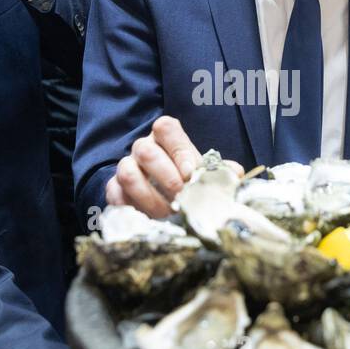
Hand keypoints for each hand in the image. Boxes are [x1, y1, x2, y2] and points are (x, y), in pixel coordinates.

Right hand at [104, 116, 241, 217]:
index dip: (179, 150)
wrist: (160, 196)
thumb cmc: (187, 179)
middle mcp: (143, 147)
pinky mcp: (113, 188)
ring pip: (128, 173)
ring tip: (168, 215)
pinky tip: (148, 219)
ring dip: (149, 197)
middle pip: (145, 151)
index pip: (166, 129)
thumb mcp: (203, 172)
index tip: (191, 173)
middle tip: (182, 198)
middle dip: (166, 178)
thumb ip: (218, 170)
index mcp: (165, 136)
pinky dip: (132, 208)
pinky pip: (115, 194)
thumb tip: (235, 174)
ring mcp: (126, 167)